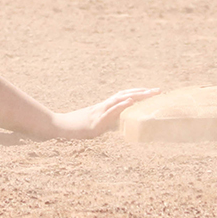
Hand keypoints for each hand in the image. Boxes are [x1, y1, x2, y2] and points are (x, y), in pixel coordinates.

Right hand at [43, 87, 160, 138]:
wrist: (57, 126)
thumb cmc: (75, 126)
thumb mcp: (95, 124)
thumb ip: (107, 123)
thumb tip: (120, 126)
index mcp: (104, 108)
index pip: (124, 97)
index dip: (138, 93)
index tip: (152, 92)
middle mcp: (103, 107)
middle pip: (125, 96)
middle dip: (143, 93)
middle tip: (159, 91)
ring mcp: (99, 113)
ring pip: (119, 101)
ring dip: (135, 96)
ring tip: (149, 94)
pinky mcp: (95, 121)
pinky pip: (109, 111)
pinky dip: (120, 106)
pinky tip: (130, 102)